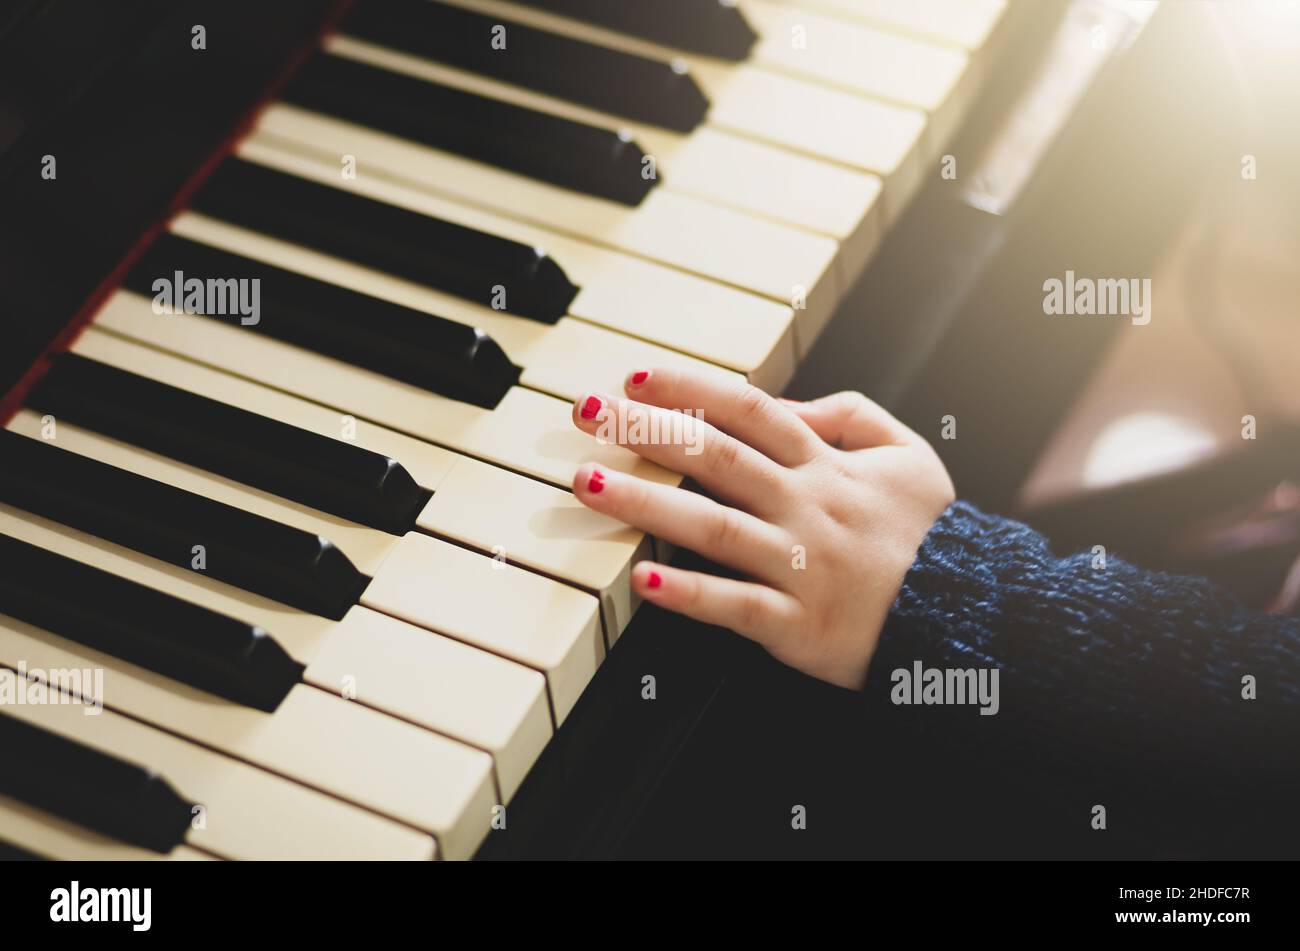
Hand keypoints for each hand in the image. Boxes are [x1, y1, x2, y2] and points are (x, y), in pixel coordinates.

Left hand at [570, 368, 954, 689]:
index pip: (751, 411)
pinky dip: (691, 596)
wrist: (972, 617)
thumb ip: (850, 416)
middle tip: (586, 413)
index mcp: (829, 467)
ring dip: (645, 504)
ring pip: (714, 527)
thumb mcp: (910, 456)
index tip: (636, 376)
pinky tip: (643, 584)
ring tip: (588, 483)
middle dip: (647, 431)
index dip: (691, 389)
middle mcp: (809, 508)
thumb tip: (785, 402)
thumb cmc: (932, 535)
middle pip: (718, 458)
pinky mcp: (800, 625)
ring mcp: (803, 566)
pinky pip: (738, 606)